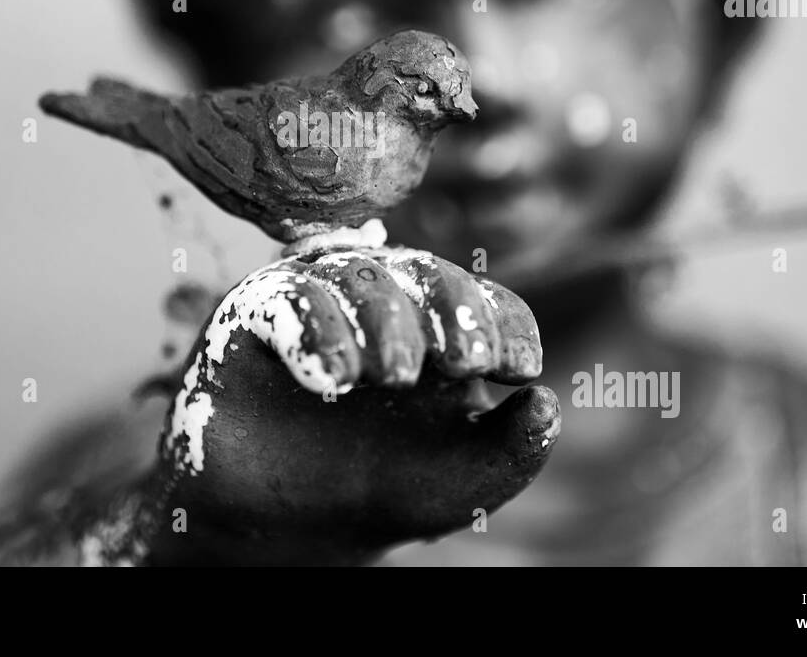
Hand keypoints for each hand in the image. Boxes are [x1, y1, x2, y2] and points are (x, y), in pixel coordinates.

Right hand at [98, 246, 559, 564]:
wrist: (285, 530)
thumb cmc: (382, 492)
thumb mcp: (463, 479)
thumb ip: (512, 447)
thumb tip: (550, 403)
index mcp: (442, 329)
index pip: (484, 302)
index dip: (505, 324)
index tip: (517, 368)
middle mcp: (383, 303)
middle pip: (422, 276)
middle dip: (450, 312)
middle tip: (464, 362)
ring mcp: (319, 301)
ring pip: (355, 279)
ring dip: (383, 320)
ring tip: (394, 375)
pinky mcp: (256, 316)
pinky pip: (283, 302)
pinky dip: (312, 331)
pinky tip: (331, 379)